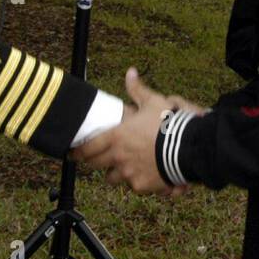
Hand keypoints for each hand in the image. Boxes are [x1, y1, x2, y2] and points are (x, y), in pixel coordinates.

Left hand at [71, 68, 188, 193]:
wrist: (186, 147)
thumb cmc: (167, 123)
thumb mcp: (152, 102)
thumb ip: (137, 90)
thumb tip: (130, 72)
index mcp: (116, 136)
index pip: (88, 148)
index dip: (77, 152)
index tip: (73, 154)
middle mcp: (118, 157)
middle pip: (95, 165)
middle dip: (93, 163)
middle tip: (94, 161)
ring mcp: (128, 173)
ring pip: (112, 178)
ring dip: (115, 174)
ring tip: (123, 170)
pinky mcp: (141, 185)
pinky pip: (134, 186)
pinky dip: (139, 182)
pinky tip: (146, 176)